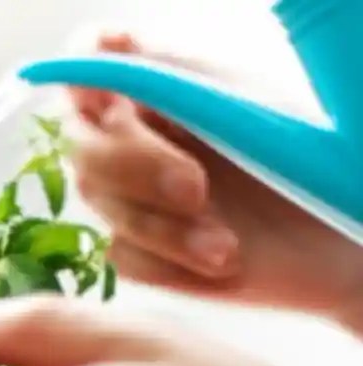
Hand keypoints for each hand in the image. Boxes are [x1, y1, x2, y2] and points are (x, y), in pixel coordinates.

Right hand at [69, 33, 362, 330]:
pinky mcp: (144, 252)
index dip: (82, 73)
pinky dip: (172, 261)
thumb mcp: (247, 107)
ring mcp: (134, 199)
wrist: (349, 241)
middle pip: (82, 143)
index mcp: (160, 87)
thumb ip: (175, 80)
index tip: (112, 96)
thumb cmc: (311, 160)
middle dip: (134, 167)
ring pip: (102, 204)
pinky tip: (222, 263)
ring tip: (226, 246)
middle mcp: (137, 138)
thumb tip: (110, 49)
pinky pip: (125, 256)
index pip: (89, 63)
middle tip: (196, 189)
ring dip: (163, 227)